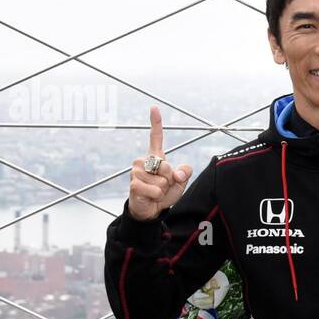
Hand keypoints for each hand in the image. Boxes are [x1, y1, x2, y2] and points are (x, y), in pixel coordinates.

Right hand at [127, 105, 192, 221]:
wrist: (151, 211)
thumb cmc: (164, 194)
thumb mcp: (180, 183)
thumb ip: (184, 174)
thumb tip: (179, 172)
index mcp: (155, 157)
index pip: (155, 137)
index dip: (155, 122)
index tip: (154, 107)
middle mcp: (143, 161)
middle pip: (166, 166)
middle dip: (170, 179)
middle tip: (163, 186)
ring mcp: (136, 172)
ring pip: (162, 180)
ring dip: (163, 189)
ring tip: (155, 192)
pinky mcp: (134, 184)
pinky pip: (155, 190)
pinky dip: (157, 196)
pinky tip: (150, 197)